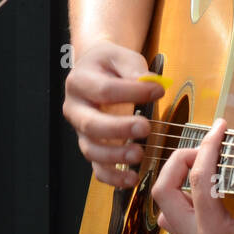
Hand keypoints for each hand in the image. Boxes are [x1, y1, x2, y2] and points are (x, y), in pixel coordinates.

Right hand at [62, 40, 163, 187]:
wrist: (95, 71)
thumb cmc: (108, 65)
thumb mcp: (119, 56)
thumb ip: (133, 68)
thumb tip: (150, 84)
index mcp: (79, 82)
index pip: (104, 90)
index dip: (131, 92)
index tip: (157, 91)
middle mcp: (75, 108)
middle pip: (91, 125)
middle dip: (119, 129)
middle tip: (145, 127)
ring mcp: (80, 131)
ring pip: (91, 150)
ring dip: (116, 156)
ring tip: (139, 153)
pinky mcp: (91, 147)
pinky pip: (97, 168)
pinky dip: (113, 178)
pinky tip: (132, 178)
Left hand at [151, 118, 233, 233]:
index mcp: (214, 233)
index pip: (198, 180)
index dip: (209, 147)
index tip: (220, 129)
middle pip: (163, 192)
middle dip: (180, 161)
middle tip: (207, 148)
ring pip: (164, 204)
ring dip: (177, 177)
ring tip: (204, 162)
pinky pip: (175, 214)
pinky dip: (183, 193)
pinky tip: (205, 183)